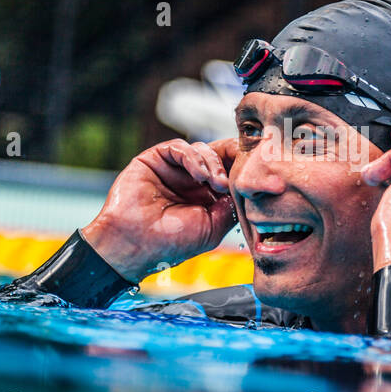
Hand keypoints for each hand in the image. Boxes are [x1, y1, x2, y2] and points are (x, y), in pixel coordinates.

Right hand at [82, 137, 238, 280]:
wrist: (134, 243)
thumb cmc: (171, 243)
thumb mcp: (213, 226)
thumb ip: (231, 204)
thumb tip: (248, 185)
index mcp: (206, 196)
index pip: (229, 172)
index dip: (241, 168)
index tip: (256, 170)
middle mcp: (191, 180)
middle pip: (218, 155)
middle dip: (232, 159)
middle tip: (241, 167)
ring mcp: (173, 169)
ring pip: (202, 149)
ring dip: (213, 163)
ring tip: (216, 183)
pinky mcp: (156, 158)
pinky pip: (180, 148)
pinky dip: (194, 158)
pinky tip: (200, 175)